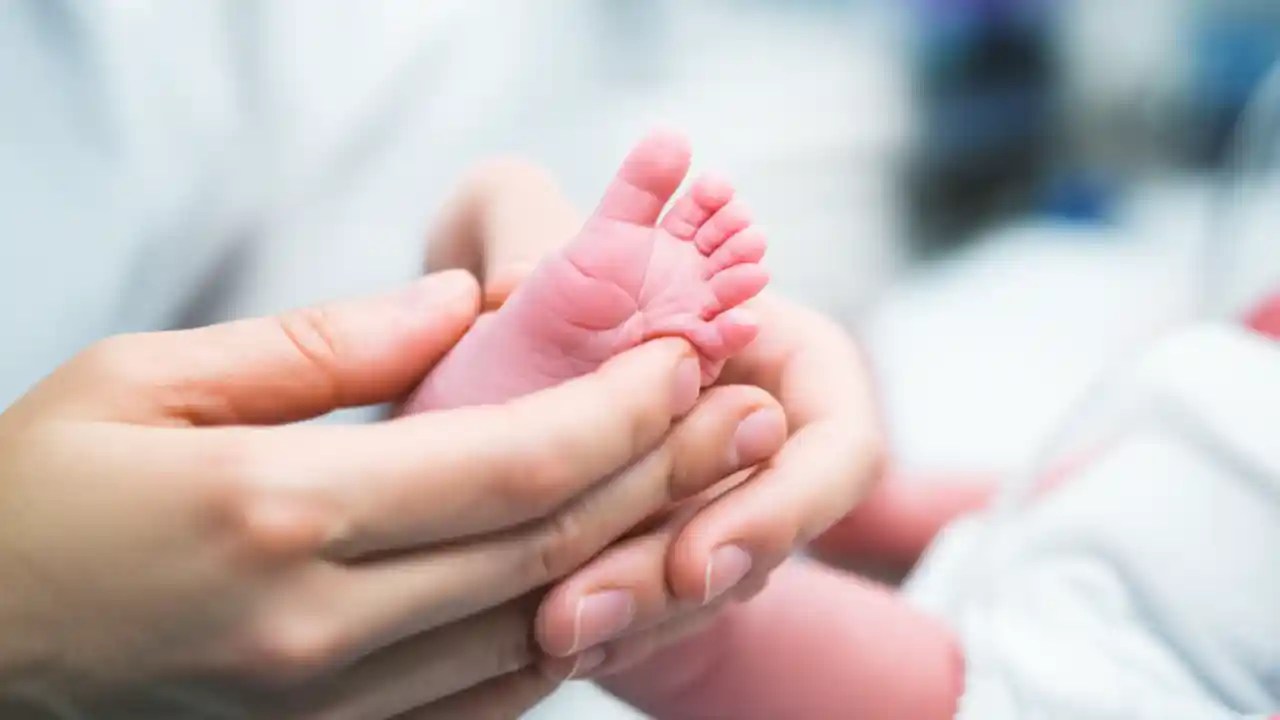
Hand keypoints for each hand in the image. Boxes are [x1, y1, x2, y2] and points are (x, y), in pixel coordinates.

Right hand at [0, 271, 784, 718]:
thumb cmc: (32, 497)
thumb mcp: (144, 378)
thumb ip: (319, 344)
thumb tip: (459, 308)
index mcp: (275, 514)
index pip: (511, 464)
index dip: (621, 409)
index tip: (685, 356)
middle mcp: (317, 626)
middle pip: (549, 547)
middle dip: (667, 473)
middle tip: (749, 413)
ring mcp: (326, 705)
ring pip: (536, 631)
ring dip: (642, 557)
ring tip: (720, 492)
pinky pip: (486, 697)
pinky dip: (565, 635)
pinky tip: (617, 580)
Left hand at [431, 162, 884, 681]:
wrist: (495, 347)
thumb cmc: (532, 273)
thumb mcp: (518, 222)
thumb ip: (524, 228)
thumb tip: (518, 289)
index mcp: (783, 355)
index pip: (841, 448)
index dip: (782, 512)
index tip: (698, 559)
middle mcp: (769, 441)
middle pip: (767, 542)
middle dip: (675, 589)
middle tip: (577, 616)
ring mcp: (725, 504)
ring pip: (710, 592)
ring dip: (632, 621)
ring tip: (546, 634)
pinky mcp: (671, 554)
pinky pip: (661, 613)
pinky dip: (609, 631)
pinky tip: (543, 642)